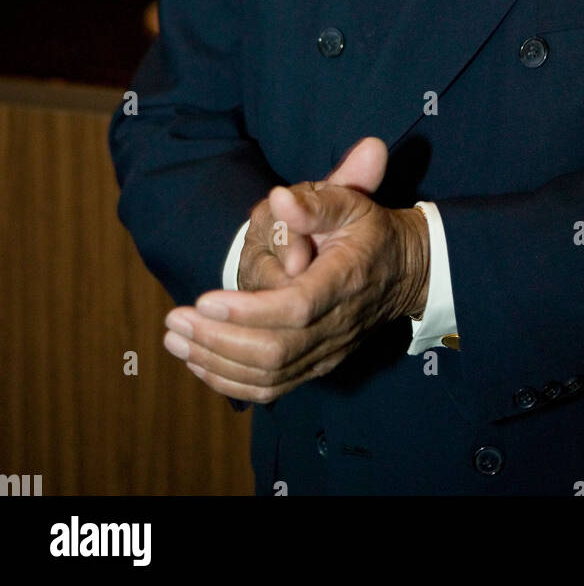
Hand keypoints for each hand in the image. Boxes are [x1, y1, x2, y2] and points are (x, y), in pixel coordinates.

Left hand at [162, 138, 430, 401]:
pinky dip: (231, 382)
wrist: (404, 272)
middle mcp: (337, 325)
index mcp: (345, 280)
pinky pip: (272, 388)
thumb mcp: (351, 202)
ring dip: (216, 362)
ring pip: (269, 376)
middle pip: (275, 350)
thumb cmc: (369, 231)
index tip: (204, 298)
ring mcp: (327, 351)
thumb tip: (279, 199)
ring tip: (176, 340)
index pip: (296, 308)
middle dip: (218, 340)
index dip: (248, 311)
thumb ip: (315, 200)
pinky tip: (199, 363)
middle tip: (175, 321)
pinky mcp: (317, 366)